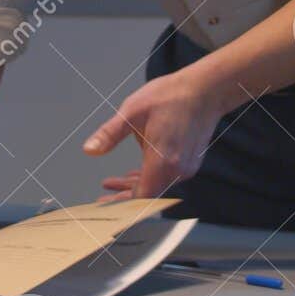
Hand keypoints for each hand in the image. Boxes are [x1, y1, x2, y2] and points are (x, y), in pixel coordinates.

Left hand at [83, 70, 224, 201]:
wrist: (205, 89)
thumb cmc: (169, 96)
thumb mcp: (131, 111)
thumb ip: (110, 134)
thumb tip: (89, 149)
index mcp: (162, 162)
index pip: (141, 197)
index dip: (121, 204)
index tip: (103, 205)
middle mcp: (178, 170)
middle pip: (148, 194)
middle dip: (123, 197)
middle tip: (102, 199)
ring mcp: (186, 167)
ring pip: (157, 185)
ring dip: (135, 185)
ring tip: (111, 183)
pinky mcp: (190, 161)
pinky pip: (166, 177)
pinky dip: (148, 177)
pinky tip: (135, 173)